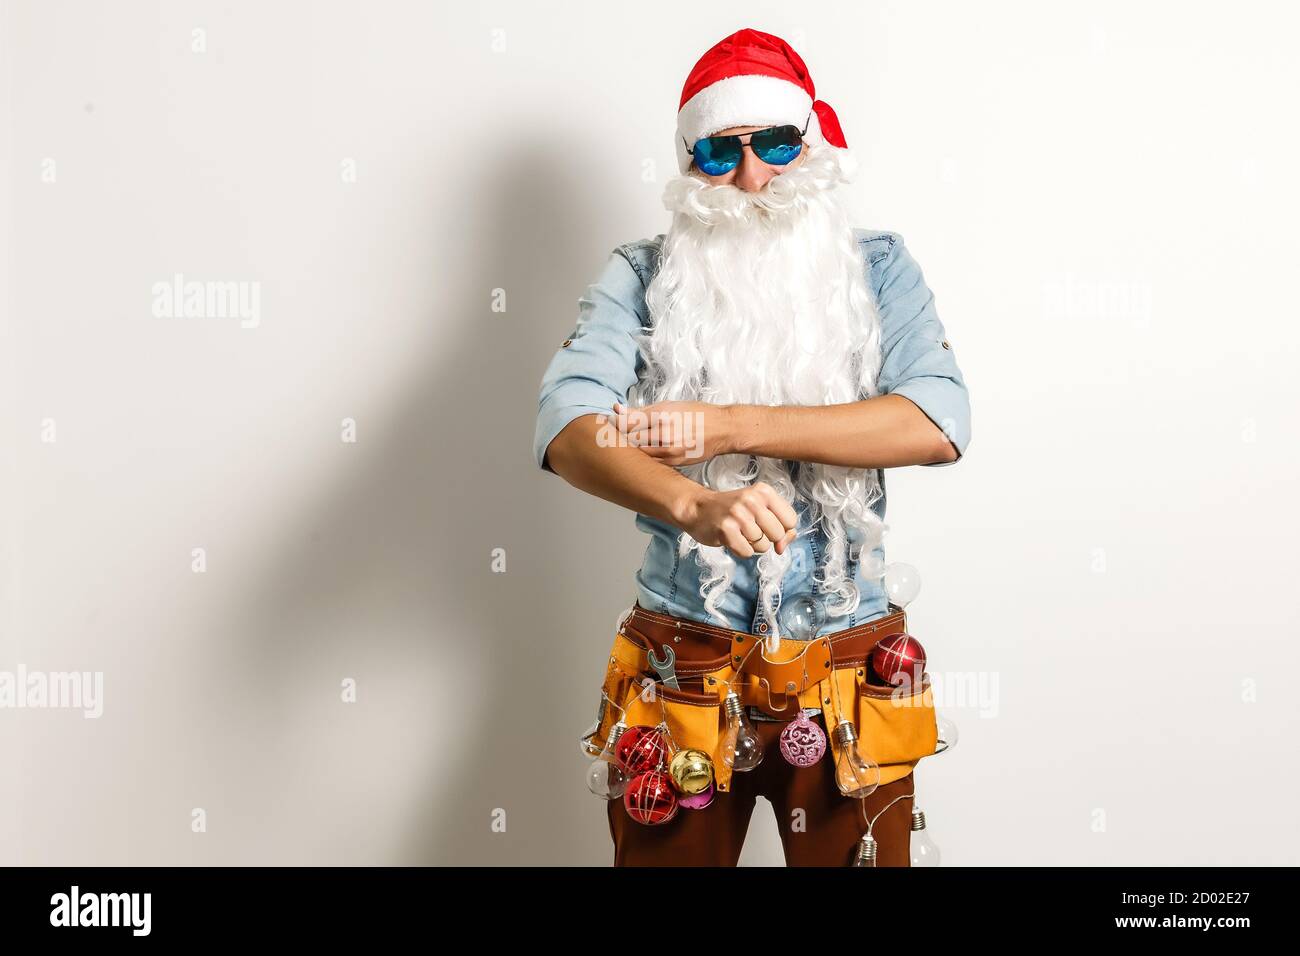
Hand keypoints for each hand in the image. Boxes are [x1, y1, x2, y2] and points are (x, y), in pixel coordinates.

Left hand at [611, 401, 733, 464]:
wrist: (722, 429)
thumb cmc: (697, 414)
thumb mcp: (668, 405)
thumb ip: (640, 410)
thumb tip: (616, 409)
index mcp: (660, 416)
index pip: (625, 423)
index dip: (613, 424)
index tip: (608, 423)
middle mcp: (663, 434)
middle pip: (628, 440)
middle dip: (618, 438)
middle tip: (612, 436)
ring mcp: (668, 451)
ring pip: (638, 454)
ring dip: (629, 450)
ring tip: (626, 444)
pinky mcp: (673, 462)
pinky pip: (650, 462)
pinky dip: (643, 458)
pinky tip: (643, 452)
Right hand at [677, 481, 797, 558]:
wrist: (697, 508)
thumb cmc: (732, 511)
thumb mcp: (759, 510)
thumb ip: (780, 527)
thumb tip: (783, 548)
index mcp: (764, 491)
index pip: (791, 520)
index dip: (782, 530)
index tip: (767, 527)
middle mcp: (753, 499)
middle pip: (778, 534)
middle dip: (766, 538)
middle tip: (749, 529)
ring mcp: (739, 514)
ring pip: (763, 546)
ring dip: (751, 545)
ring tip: (738, 532)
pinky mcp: (726, 529)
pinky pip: (747, 553)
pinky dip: (740, 550)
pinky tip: (731, 538)